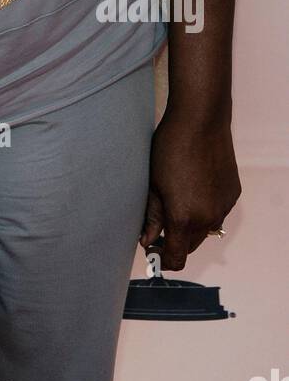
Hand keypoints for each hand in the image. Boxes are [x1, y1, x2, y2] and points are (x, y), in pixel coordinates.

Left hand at [139, 107, 241, 270]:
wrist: (200, 121)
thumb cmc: (169, 149)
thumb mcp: (153, 184)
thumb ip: (152, 217)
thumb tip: (147, 241)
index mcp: (184, 218)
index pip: (176, 258)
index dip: (163, 259)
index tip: (152, 248)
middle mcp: (208, 218)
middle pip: (191, 246)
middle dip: (175, 241)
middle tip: (159, 226)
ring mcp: (224, 207)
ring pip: (206, 230)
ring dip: (191, 225)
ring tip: (176, 201)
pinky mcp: (233, 194)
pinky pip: (218, 211)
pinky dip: (205, 209)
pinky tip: (194, 187)